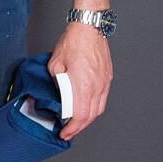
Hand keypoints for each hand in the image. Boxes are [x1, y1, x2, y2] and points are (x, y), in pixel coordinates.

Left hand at [47, 23, 112, 141]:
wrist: (89, 28)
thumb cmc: (73, 42)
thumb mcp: (55, 65)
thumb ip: (57, 83)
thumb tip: (58, 94)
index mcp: (83, 85)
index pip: (79, 116)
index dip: (71, 129)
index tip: (64, 133)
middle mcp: (96, 86)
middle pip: (90, 117)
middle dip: (78, 128)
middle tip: (67, 131)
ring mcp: (104, 82)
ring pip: (98, 109)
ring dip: (87, 119)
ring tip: (76, 122)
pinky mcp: (107, 77)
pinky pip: (102, 99)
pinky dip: (93, 107)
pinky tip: (85, 107)